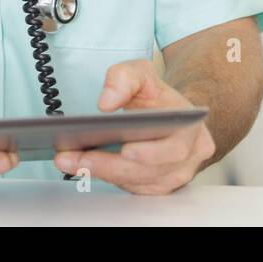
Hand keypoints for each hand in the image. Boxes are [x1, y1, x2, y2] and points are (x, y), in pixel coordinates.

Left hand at [53, 60, 215, 194]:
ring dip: (103, 173)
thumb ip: (124, 78)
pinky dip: (106, 178)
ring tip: (71, 160)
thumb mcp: (141, 73)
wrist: (168, 114)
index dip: (152, 153)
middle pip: (151, 171)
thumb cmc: (157, 97)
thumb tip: (106, 102)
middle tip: (81, 158)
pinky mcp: (155, 187)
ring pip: (138, 183)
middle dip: (113, 165)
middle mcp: (186, 158)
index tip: (126, 150)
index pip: (175, 147)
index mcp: (190, 129)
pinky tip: (82, 166)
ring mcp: (172, 176)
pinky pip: (130, 188)